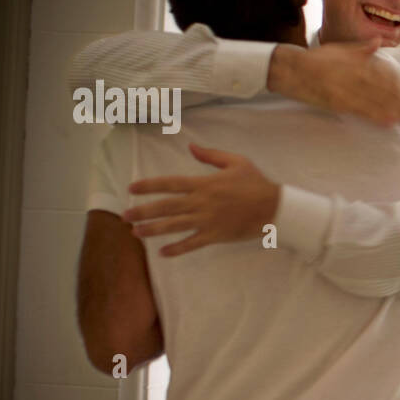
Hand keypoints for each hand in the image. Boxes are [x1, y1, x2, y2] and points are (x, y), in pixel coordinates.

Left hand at [122, 144, 279, 256]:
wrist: (274, 208)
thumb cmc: (256, 184)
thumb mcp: (236, 162)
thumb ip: (211, 155)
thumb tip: (191, 147)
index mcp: (204, 184)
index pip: (170, 184)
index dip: (149, 186)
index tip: (131, 189)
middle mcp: (201, 202)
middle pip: (166, 207)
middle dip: (143, 211)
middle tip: (124, 215)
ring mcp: (207, 221)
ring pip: (174, 226)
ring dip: (153, 230)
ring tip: (136, 233)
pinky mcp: (216, 236)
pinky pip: (192, 243)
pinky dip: (177, 249)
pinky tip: (163, 252)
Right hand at [267, 39, 399, 125]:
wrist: (294, 69)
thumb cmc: (319, 58)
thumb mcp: (342, 48)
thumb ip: (363, 48)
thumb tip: (380, 41)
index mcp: (360, 63)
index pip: (388, 76)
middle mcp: (358, 76)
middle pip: (388, 91)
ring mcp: (349, 91)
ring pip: (378, 103)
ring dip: (397, 112)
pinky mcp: (340, 104)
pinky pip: (362, 111)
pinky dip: (377, 116)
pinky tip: (390, 122)